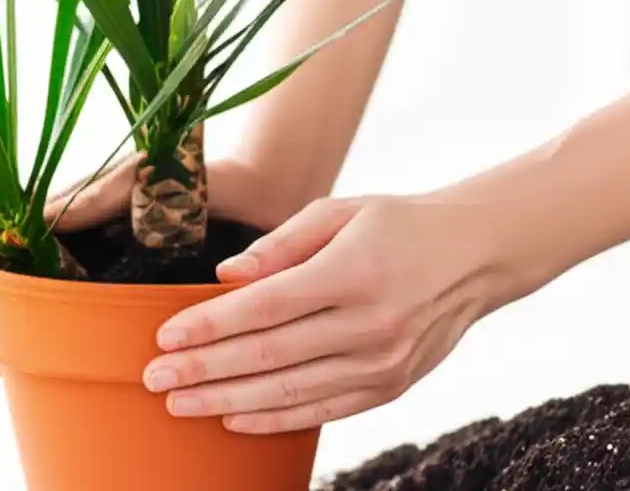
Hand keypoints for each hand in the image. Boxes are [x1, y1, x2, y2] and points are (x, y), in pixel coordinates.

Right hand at [0, 156, 297, 344]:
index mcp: (86, 214)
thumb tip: (25, 219)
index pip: (20, 228)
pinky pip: (102, 326)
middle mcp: (96, 248)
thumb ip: (83, 200)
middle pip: (28, 276)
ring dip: (15, 325)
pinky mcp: (148, 301)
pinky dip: (66, 340)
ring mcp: (119, 276)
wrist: (260, 192)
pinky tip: (37, 359)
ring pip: (56, 306)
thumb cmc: (193, 174)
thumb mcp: (129, 181)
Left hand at [140, 193, 560, 434]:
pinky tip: (235, 419)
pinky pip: (324, 412)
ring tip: (180, 403)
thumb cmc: (398, 224)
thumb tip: (226, 277)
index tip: (165, 336)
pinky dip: (276, 420)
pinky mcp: (391, 386)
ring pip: (291, 391)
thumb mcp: (341, 210)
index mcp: (352, 271)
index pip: (265, 307)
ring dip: (229, 401)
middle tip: (154, 377)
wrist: (476, 255)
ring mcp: (383, 362)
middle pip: (270, 355)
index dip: (210, 325)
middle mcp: (370, 323)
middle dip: (205, 369)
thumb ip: (281, 243)